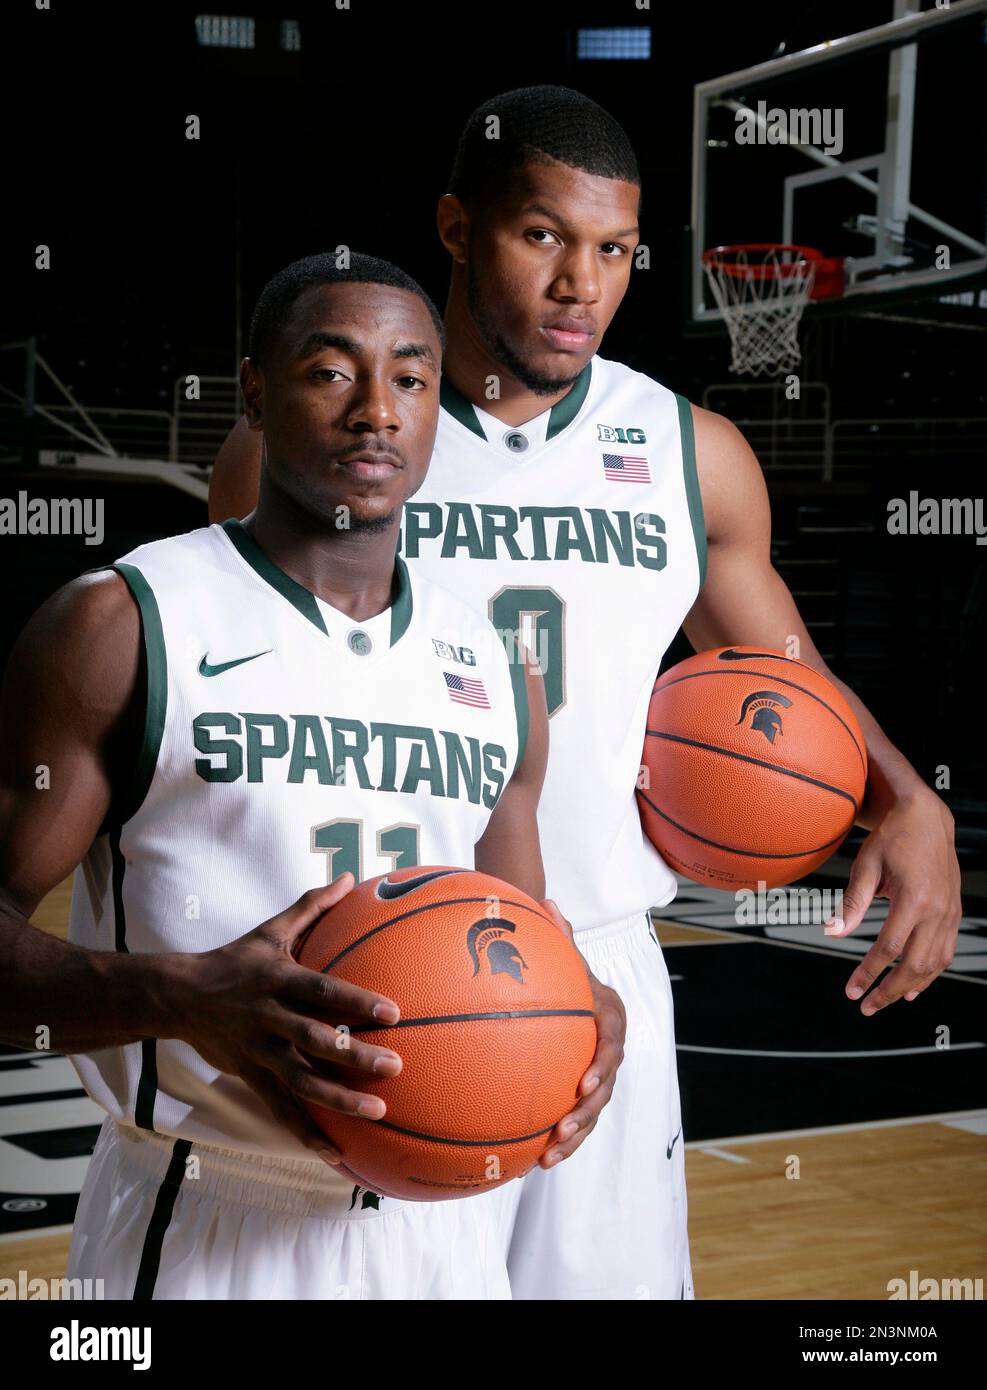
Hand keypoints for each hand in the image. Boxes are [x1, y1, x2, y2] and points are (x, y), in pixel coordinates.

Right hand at [164, 874, 402, 1162]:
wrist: (177, 995)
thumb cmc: (234, 960)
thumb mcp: (270, 931)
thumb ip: (312, 907)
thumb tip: (351, 876)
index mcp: (279, 979)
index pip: (323, 991)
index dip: (356, 1002)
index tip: (394, 1012)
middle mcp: (270, 1017)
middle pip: (316, 1039)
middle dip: (356, 1054)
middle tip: (395, 1066)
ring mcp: (258, 1050)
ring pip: (301, 1080)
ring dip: (340, 1099)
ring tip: (377, 1111)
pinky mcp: (249, 1075)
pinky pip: (280, 1108)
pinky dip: (306, 1131)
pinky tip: (336, 1152)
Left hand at [537, 899, 625, 1167]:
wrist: (573, 991)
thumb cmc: (566, 972)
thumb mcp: (564, 954)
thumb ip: (558, 934)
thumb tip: (546, 902)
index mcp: (609, 1016)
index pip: (611, 1044)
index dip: (600, 1066)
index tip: (582, 1085)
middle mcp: (609, 1049)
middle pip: (605, 1087)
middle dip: (586, 1114)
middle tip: (564, 1129)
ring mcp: (598, 1073)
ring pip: (593, 1111)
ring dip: (573, 1137)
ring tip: (547, 1158)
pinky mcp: (583, 1091)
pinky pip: (576, 1118)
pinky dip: (560, 1140)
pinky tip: (532, 1161)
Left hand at [824, 790, 960, 1014]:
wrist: (926, 817)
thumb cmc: (892, 838)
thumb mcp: (866, 866)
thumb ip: (852, 902)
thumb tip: (833, 933)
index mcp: (913, 899)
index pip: (889, 948)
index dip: (868, 973)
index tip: (851, 991)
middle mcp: (937, 910)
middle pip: (914, 964)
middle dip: (890, 990)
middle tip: (866, 1006)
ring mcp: (950, 912)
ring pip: (934, 963)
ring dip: (911, 986)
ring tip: (888, 1000)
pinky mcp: (954, 912)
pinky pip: (946, 951)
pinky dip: (932, 972)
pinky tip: (916, 985)